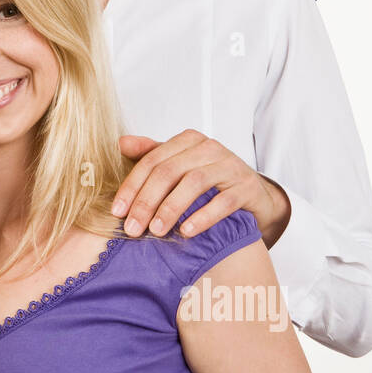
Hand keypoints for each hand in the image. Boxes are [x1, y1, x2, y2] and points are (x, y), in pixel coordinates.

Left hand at [113, 131, 291, 245]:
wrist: (253, 195)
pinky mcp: (247, 187)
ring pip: (194, 183)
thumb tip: (120, 143)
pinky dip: (203, 217)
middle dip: (146, 201)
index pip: (152, 160)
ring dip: (171, 209)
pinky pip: (223, 201)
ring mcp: (230, 166)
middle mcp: (209, 148)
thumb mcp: (179, 165)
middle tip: (133, 228)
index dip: (132, 186)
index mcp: (188, 141)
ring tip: (156, 231)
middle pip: (169, 172)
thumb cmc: (210, 179)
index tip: (117, 211)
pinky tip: (186, 231)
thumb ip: (151, 154)